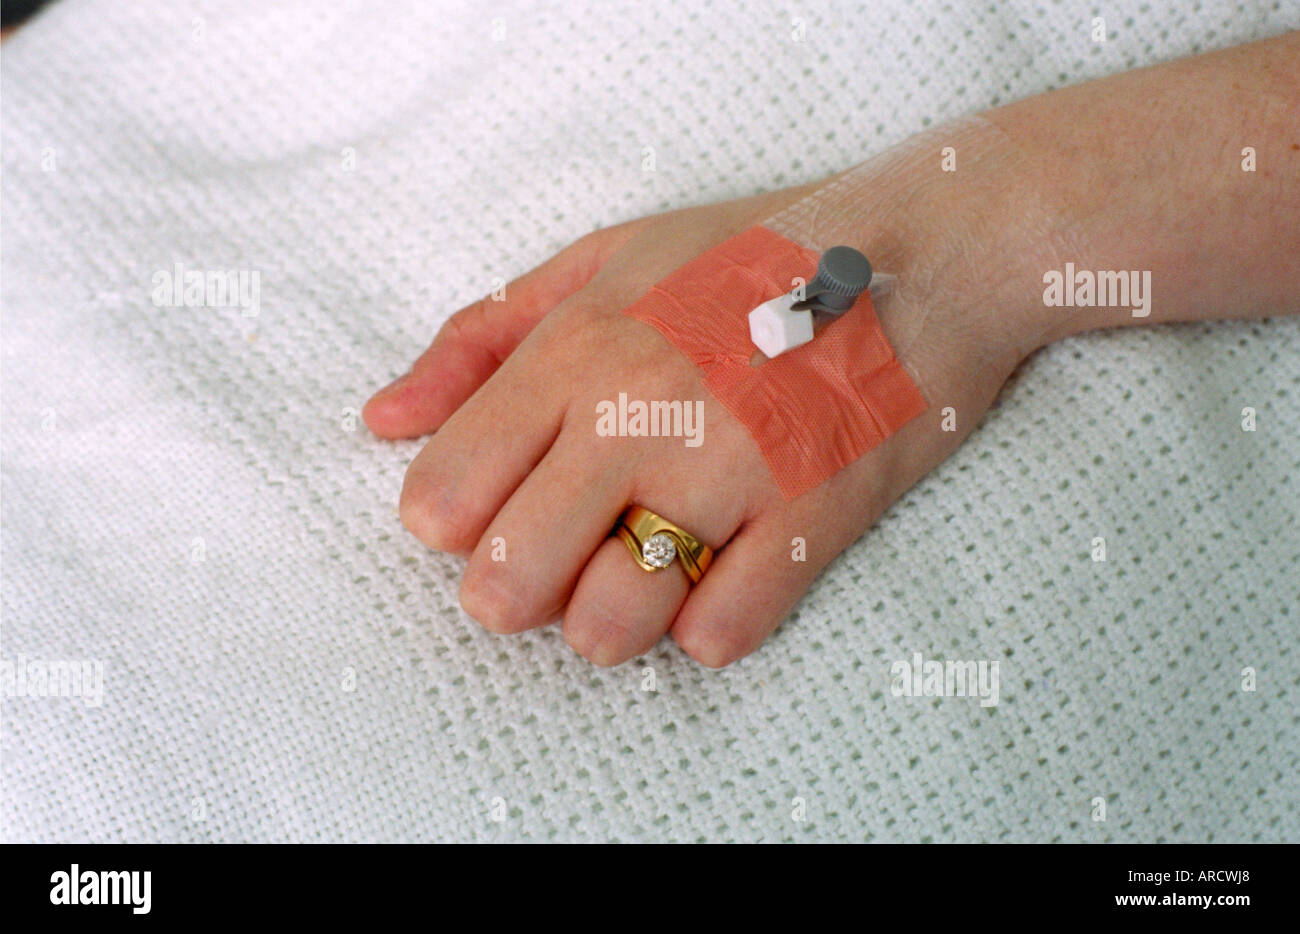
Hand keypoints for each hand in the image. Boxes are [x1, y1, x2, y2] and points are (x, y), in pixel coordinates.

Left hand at [362, 145, 1044, 666]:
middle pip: (506, 585)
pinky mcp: (812, 517)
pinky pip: (722, 632)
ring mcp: (727, 472)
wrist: (926, 250)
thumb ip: (480, 338)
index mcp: (572, 353)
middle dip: (522, 593)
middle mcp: (635, 417)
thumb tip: (384, 422)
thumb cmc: (750, 256)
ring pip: (608, 627)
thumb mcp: (602, 260)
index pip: (443, 497)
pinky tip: (726, 574)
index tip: (501, 508)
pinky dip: (712, 624)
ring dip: (616, 620)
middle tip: (566, 556)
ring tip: (650, 570)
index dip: (458, 526)